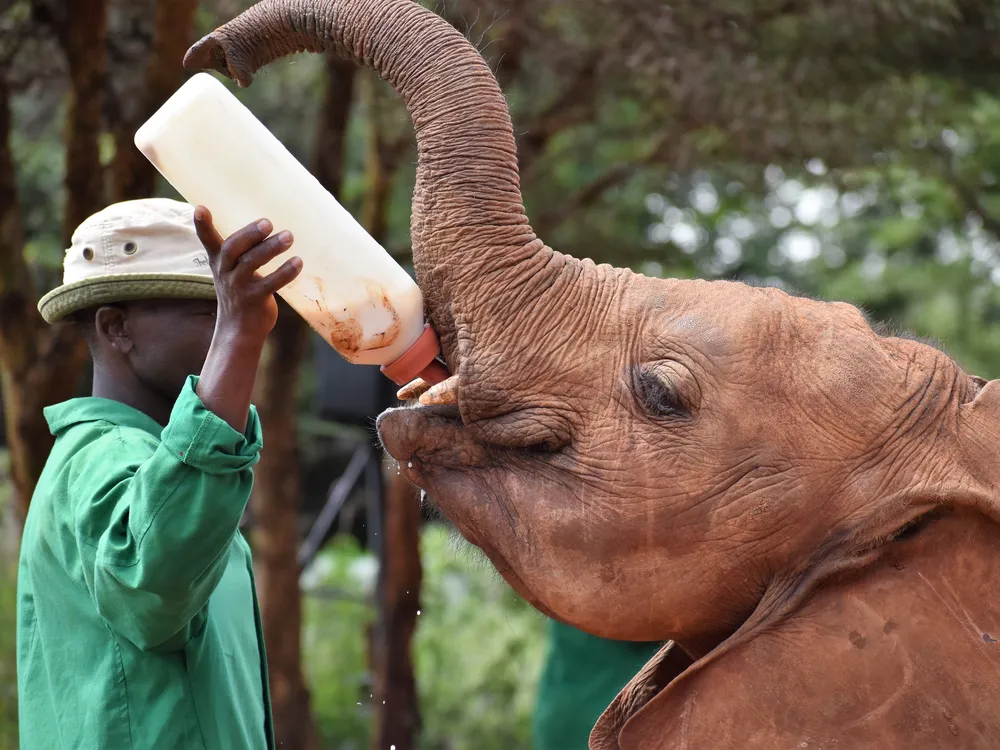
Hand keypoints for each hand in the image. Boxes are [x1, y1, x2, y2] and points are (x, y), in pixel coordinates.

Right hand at [192, 206, 302, 430]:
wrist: (239, 329)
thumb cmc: (240, 291)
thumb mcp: (234, 269)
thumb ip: (242, 248)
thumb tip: (261, 222)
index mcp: (219, 261)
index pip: (208, 240)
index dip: (203, 225)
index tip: (200, 208)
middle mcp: (225, 272)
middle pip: (233, 249)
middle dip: (250, 234)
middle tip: (268, 222)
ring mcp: (238, 287)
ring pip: (251, 264)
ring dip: (271, 248)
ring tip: (289, 236)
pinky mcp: (254, 300)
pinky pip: (270, 284)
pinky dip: (285, 272)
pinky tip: (298, 262)